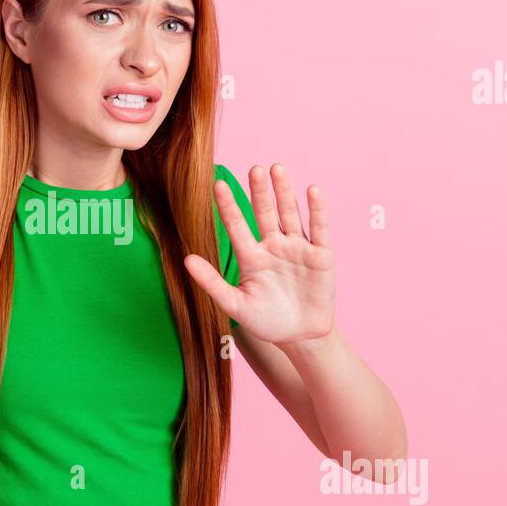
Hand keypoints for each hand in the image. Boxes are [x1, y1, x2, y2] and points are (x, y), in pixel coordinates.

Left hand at [184, 165, 335, 347]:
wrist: (301, 336)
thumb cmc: (266, 321)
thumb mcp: (236, 305)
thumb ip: (212, 282)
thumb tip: (186, 260)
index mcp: (252, 257)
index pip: (237, 226)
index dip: (228, 206)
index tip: (218, 184)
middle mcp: (273, 247)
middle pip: (264, 213)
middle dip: (259, 192)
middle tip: (253, 169)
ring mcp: (297, 248)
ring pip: (289, 214)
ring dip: (283, 192)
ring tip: (276, 169)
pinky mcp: (320, 255)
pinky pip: (318, 229)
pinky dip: (316, 210)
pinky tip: (311, 190)